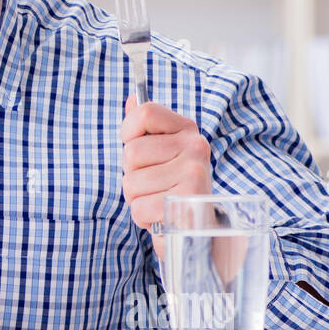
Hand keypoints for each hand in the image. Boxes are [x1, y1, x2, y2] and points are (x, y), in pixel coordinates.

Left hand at [120, 95, 211, 262]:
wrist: (199, 230)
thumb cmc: (172, 189)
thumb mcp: (160, 155)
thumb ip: (145, 128)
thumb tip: (131, 99)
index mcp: (187, 130)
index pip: (145, 112)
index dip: (129, 132)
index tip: (138, 152)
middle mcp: (195, 147)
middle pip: (131, 152)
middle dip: (132, 176)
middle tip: (154, 186)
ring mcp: (194, 173)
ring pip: (131, 183)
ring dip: (137, 199)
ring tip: (159, 201)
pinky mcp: (188, 201)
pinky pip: (139, 207)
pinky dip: (144, 217)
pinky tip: (163, 216)